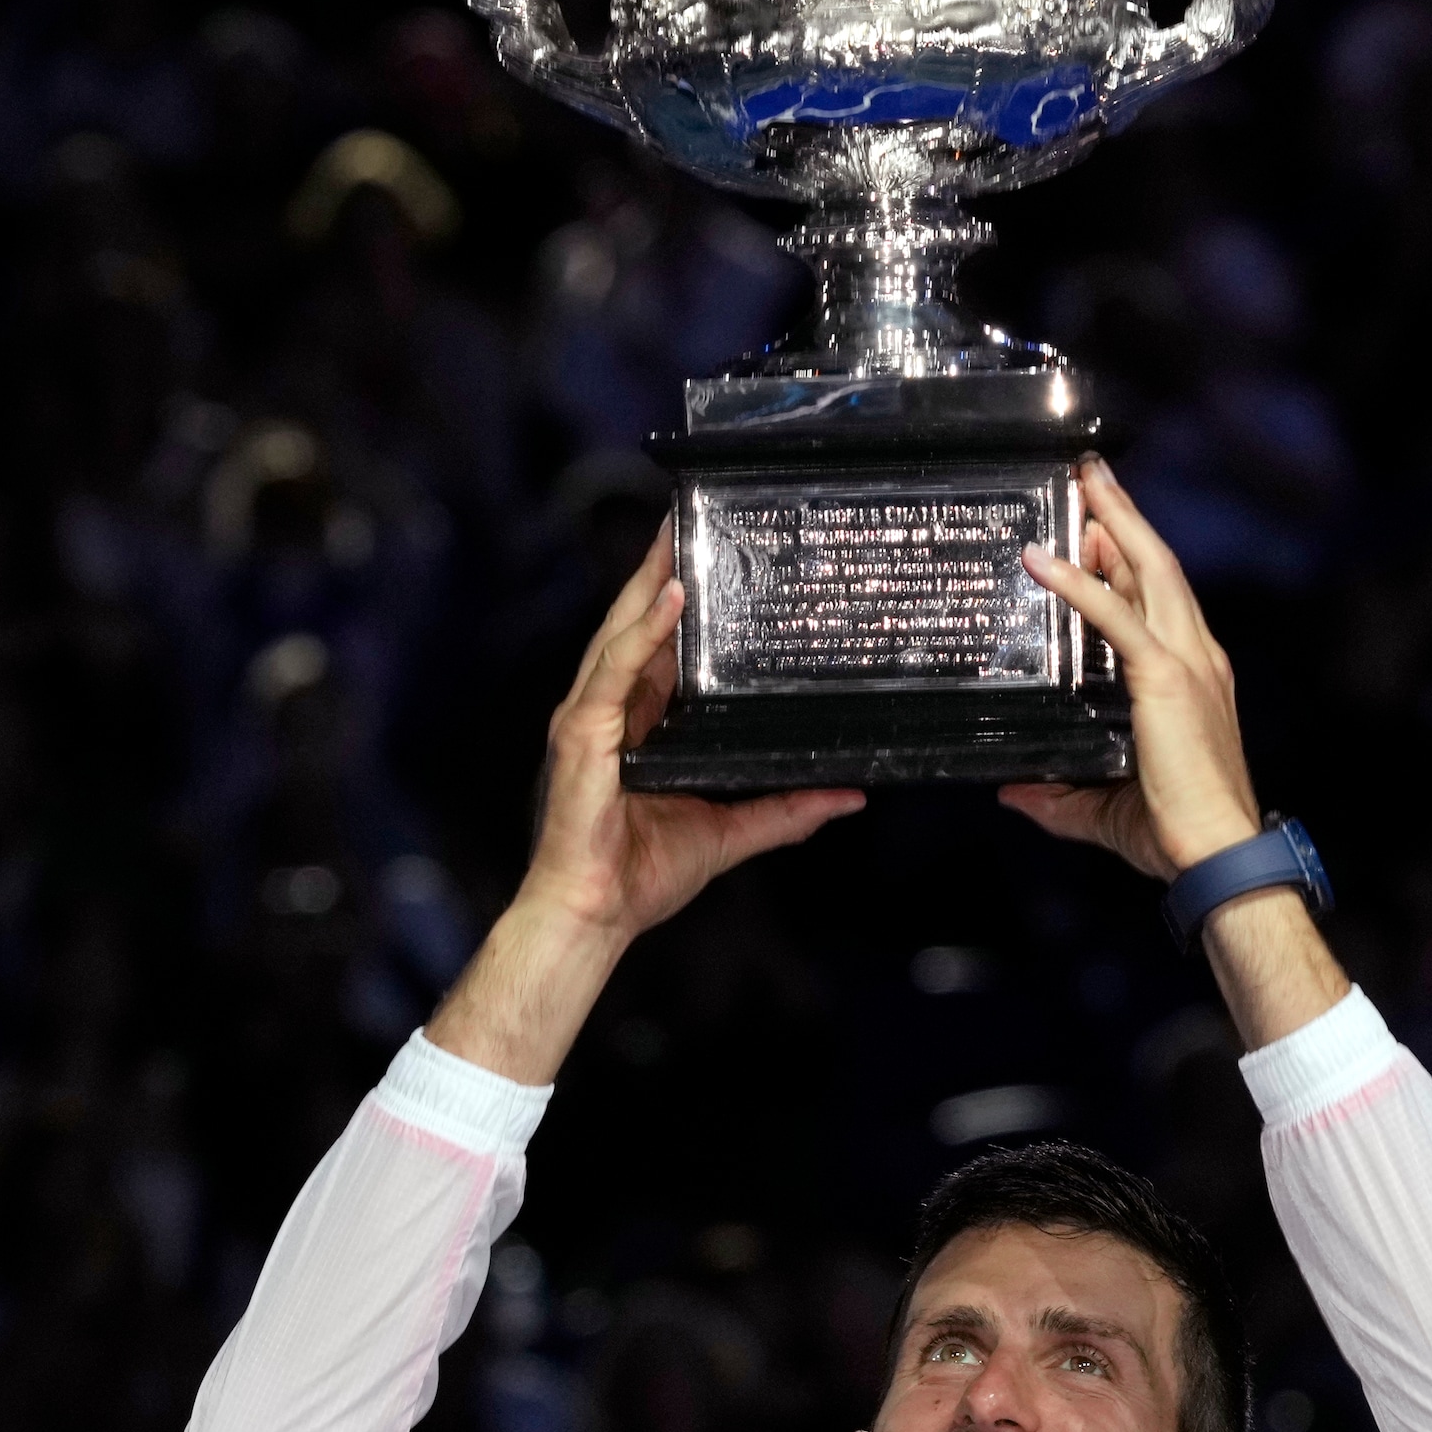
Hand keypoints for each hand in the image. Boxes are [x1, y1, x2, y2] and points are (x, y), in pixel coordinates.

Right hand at [427, 523, 862, 1081]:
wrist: (595, 916)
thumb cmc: (641, 877)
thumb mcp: (733, 831)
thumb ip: (787, 809)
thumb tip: (849, 793)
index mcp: (639, 726)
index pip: (661, 648)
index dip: (681, 600)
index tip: (709, 554)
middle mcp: (611, 711)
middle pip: (638, 626)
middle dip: (661, 569)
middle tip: (690, 514)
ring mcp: (590, 718)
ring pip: (623, 633)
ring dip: (652, 580)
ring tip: (680, 533)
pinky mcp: (581, 735)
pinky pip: (616, 671)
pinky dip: (643, 632)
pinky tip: (670, 596)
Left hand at [1001, 459, 1261, 883]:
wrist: (1218, 855)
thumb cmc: (1177, 835)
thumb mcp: (1100, 808)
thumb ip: (1057, 795)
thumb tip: (1013, 792)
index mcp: (1193, 677)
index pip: (1161, 601)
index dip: (1132, 558)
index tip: (1102, 527)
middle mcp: (1197, 657)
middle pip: (1160, 567)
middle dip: (1128, 517)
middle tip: (1092, 475)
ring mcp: (1187, 662)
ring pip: (1151, 571)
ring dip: (1116, 521)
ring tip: (1085, 482)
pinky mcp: (1166, 678)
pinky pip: (1116, 615)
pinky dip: (1079, 583)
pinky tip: (1046, 559)